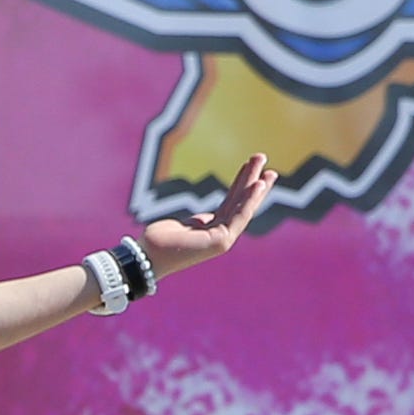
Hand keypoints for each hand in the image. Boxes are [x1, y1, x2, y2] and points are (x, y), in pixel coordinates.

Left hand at [136, 152, 275, 270]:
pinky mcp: (220, 242)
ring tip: (266, 169)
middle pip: (242, 203)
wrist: (147, 256)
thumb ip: (200, 221)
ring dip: (255, 186)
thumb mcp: (186, 226)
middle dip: (253, 180)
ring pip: (243, 208)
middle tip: (263, 158)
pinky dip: (249, 200)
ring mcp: (222, 240)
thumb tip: (207, 218)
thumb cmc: (159, 241)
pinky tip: (258, 185)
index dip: (243, 185)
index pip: (233, 204)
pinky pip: (239, 216)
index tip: (251, 166)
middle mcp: (220, 235)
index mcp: (213, 230)